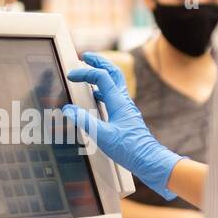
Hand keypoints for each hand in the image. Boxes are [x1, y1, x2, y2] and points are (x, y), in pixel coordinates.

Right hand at [62, 53, 182, 199]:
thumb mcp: (103, 136)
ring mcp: (126, 108)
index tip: (71, 75)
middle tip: (85, 56)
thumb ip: (84, 122)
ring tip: (89, 73)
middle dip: (99, 61)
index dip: (85, 72)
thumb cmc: (130, 150)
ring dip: (102, 74)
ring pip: (115, 83)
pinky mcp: (126, 116)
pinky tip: (96, 98)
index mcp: (118, 102)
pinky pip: (114, 96)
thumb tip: (68, 110)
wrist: (149, 160)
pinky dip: (103, 90)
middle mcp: (124, 102)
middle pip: (113, 72)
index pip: (101, 77)